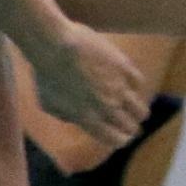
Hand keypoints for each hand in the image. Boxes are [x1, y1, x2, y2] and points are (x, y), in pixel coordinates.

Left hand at [30, 26, 149, 149]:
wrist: (56, 45)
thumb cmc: (46, 74)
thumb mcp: (48, 103)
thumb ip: (64, 115)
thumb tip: (74, 119)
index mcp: (88, 119)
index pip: (114, 139)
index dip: (119, 140)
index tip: (122, 138)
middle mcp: (107, 107)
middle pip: (129, 126)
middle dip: (130, 128)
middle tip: (131, 126)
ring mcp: (118, 87)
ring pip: (139, 108)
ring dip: (139, 112)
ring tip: (139, 111)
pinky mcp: (124, 67)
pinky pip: (138, 82)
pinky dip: (135, 85)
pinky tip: (133, 84)